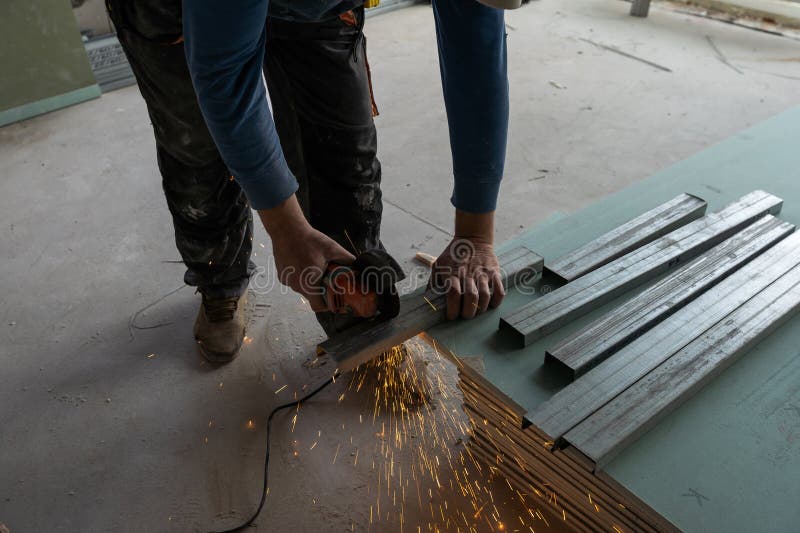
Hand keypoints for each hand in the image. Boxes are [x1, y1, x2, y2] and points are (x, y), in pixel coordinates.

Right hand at [259, 196, 354, 310]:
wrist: (287, 230)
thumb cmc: (310, 240)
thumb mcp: (332, 248)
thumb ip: (346, 259)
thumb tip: (358, 265)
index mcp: (310, 284)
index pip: (319, 306)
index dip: (328, 304)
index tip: (334, 297)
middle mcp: (297, 286)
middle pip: (312, 296)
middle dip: (320, 290)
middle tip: (327, 278)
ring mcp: (288, 281)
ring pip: (302, 288)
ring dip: (309, 283)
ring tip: (315, 268)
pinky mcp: (281, 275)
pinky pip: (294, 281)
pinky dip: (300, 276)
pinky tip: (303, 263)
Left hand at [431, 210, 504, 319]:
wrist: (472, 238)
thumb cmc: (452, 255)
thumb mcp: (438, 265)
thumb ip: (433, 282)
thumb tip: (427, 301)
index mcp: (452, 272)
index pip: (453, 293)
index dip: (452, 308)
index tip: (451, 316)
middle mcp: (468, 273)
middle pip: (470, 297)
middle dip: (467, 312)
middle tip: (464, 315)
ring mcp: (483, 272)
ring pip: (485, 296)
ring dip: (480, 308)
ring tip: (475, 311)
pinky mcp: (494, 272)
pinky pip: (499, 290)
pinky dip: (496, 301)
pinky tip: (490, 305)